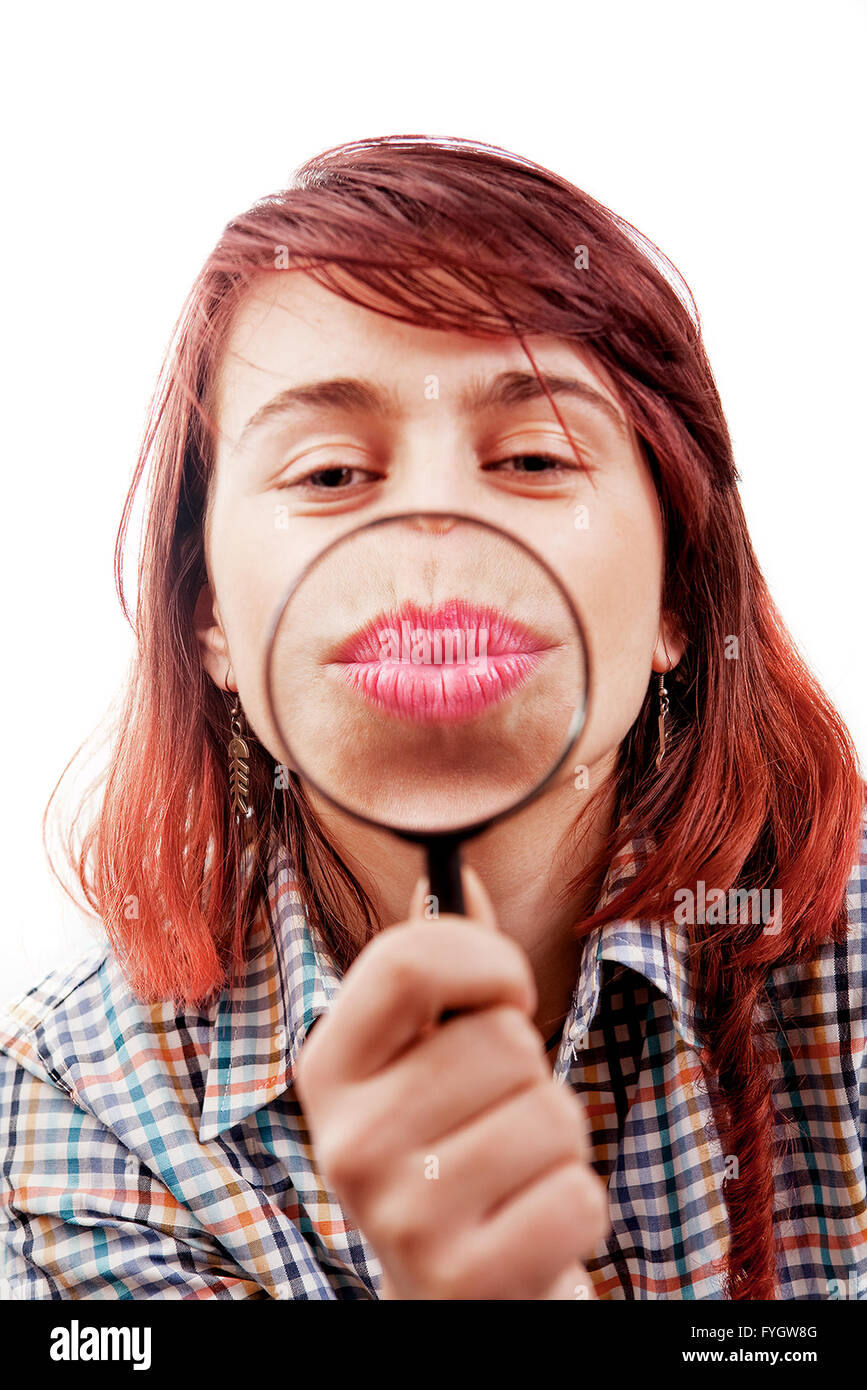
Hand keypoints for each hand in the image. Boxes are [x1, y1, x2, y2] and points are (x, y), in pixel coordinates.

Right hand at [293, 863, 608, 1299]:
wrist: (450, 1295)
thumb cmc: (453, 1151)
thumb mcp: (427, 1062)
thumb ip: (442, 972)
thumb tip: (456, 876)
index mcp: (330, 1067)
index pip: (406, 961)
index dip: (486, 959)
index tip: (508, 991)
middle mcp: (347, 1140)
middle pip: (501, 1041)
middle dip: (531, 1074)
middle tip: (498, 1118)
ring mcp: (399, 1214)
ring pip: (552, 1115)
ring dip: (560, 1142)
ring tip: (514, 1174)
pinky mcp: (461, 1278)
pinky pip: (579, 1197)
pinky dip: (577, 1209)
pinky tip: (528, 1227)